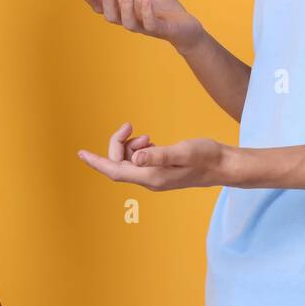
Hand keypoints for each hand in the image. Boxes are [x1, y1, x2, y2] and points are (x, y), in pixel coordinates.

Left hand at [76, 121, 230, 190]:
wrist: (223, 165)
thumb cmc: (206, 156)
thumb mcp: (182, 151)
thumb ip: (158, 154)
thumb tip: (135, 157)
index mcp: (151, 177)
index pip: (115, 171)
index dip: (97, 162)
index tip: (80, 154)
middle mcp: (150, 180)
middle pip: (119, 164)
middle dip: (119, 144)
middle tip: (130, 126)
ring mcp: (155, 177)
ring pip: (129, 161)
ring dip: (130, 145)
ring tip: (146, 135)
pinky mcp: (161, 171)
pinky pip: (139, 161)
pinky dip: (139, 148)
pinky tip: (150, 141)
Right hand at [78, 0, 203, 51]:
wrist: (185, 24)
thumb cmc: (161, 6)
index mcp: (124, 10)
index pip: (103, 7)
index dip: (92, 0)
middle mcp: (131, 21)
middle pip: (111, 16)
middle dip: (108, 0)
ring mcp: (145, 27)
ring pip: (127, 23)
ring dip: (126, 5)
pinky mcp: (161, 30)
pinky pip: (150, 23)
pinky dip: (145, 10)